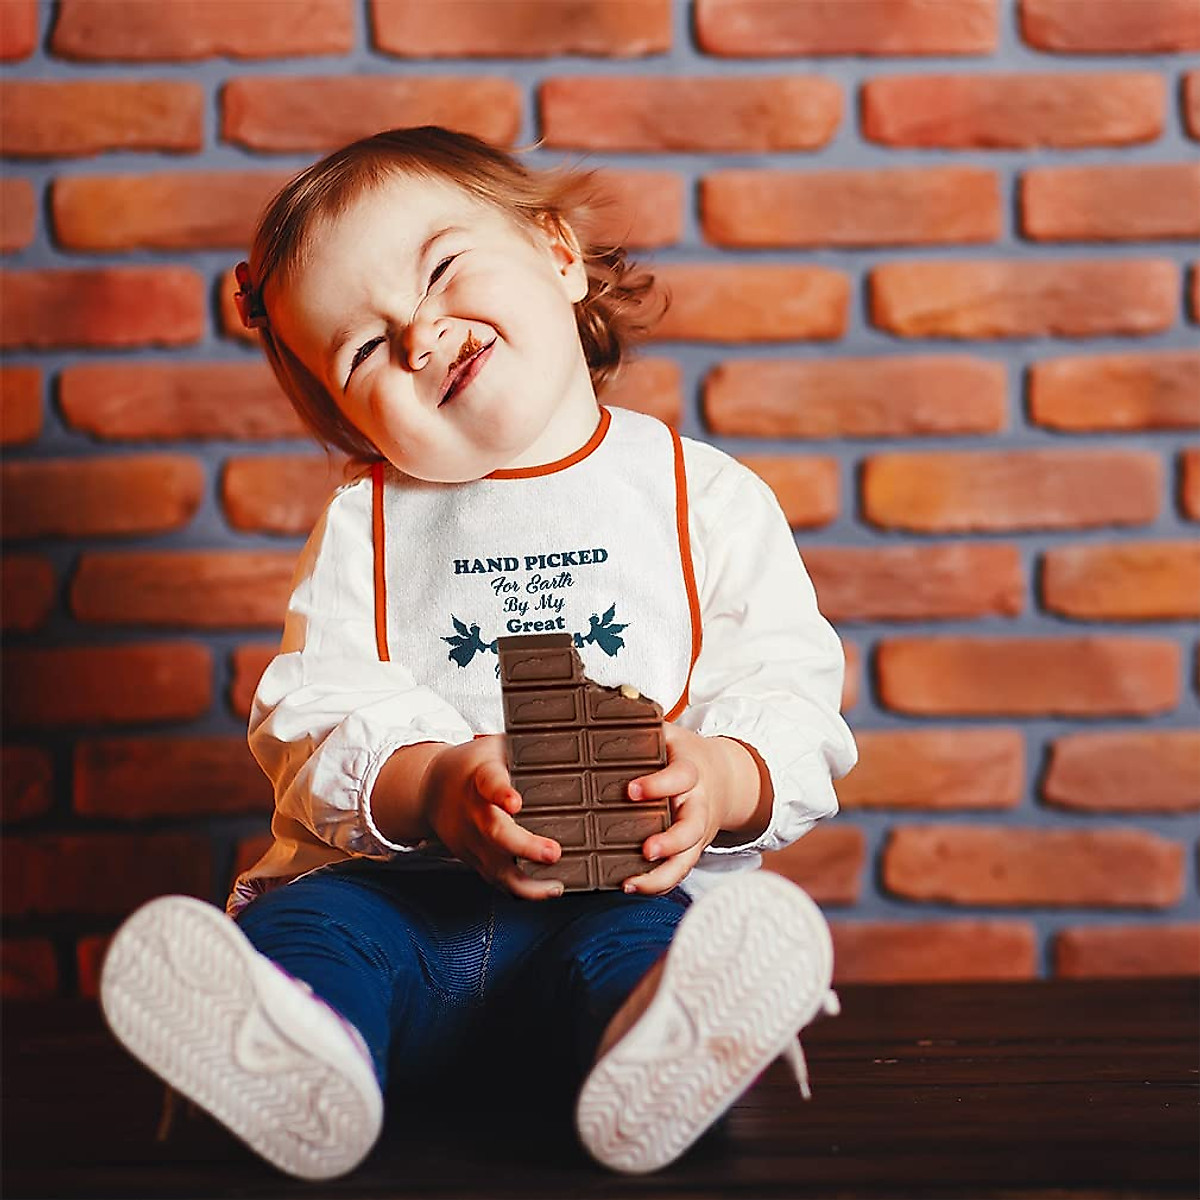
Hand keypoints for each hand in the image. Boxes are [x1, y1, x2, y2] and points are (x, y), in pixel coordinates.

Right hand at [420, 736, 563, 899]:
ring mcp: (470, 839)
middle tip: (553, 852)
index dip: (502, 793)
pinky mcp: (471, 858)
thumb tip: (562, 742)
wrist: (429, 788)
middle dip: (524, 846)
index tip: (515, 801)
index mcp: (480, 777)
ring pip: (494, 866)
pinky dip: (518, 890)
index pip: (489, 783)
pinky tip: (544, 891)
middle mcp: (473, 811)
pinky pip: (494, 879)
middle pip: (494, 832)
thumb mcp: (493, 747)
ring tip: (555, 887)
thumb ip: (524, 748)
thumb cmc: (473, 765)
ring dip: (526, 882)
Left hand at [620, 725, 756, 895]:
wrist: (723, 778)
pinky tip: (631, 887)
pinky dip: (659, 884)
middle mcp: (698, 805)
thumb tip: (603, 703)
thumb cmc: (683, 755)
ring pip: (687, 859)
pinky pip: (678, 872)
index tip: (630, 790)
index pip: (681, 777)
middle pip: (692, 828)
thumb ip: (643, 725)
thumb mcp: (670, 735)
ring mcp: (696, 832)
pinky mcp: (690, 851)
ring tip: (631, 883)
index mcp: (691, 772)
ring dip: (662, 875)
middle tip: (646, 849)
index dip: (659, 784)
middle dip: (671, 841)